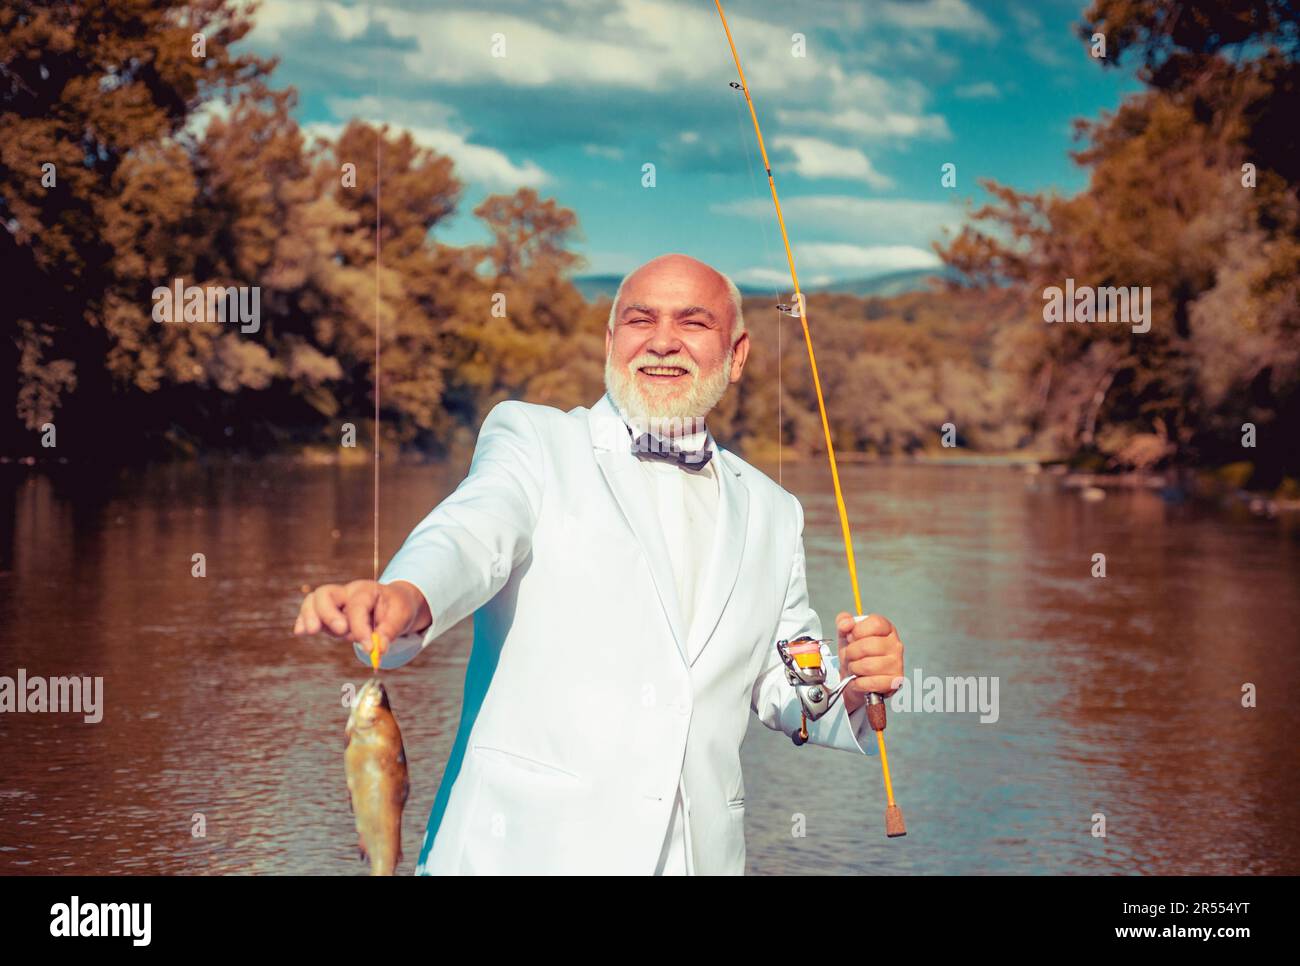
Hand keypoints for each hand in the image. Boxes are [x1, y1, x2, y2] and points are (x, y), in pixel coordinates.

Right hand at [292, 579, 430, 658]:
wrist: (395, 603)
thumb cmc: (398, 607)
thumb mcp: (402, 616)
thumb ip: (390, 632)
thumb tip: (378, 650)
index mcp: (366, 590)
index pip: (357, 607)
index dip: (361, 628)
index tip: (369, 648)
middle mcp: (346, 594)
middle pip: (326, 594)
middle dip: (328, 613)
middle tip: (340, 630)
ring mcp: (335, 604)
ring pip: (313, 601)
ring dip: (310, 616)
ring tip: (310, 631)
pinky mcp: (329, 616)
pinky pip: (310, 613)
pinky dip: (303, 620)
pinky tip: (299, 631)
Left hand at [835, 612, 904, 714]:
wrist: (856, 678)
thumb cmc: (855, 654)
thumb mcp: (846, 634)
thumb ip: (843, 622)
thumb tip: (845, 623)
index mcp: (886, 629)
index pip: (875, 623)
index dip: (858, 630)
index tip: (851, 637)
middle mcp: (895, 644)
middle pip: (867, 646)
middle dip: (851, 653)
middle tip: (849, 656)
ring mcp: (897, 663)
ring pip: (868, 666)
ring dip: (854, 669)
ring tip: (854, 668)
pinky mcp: (895, 681)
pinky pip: (871, 682)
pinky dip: (858, 683)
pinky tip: (858, 680)